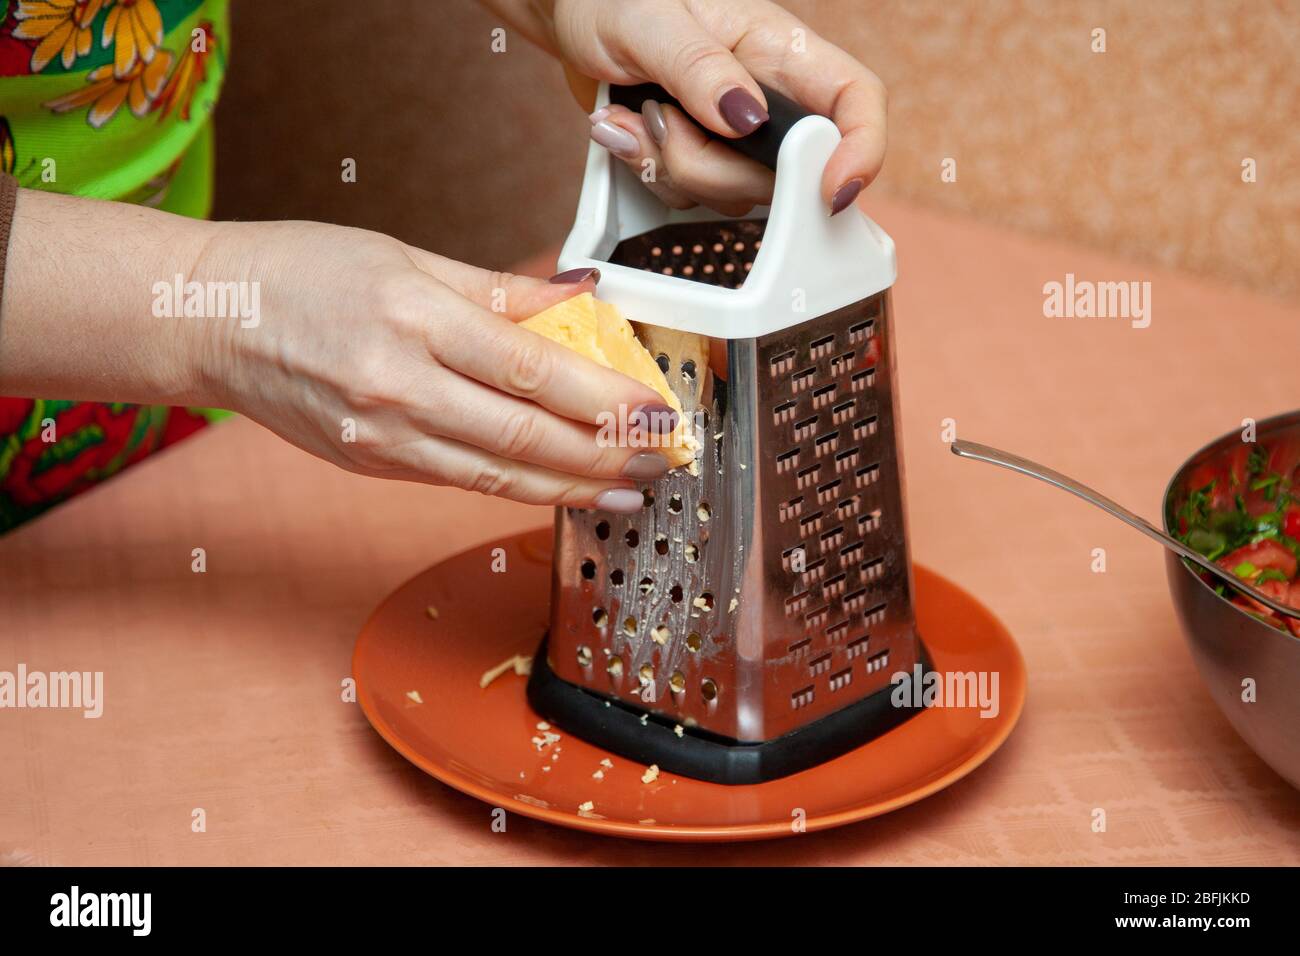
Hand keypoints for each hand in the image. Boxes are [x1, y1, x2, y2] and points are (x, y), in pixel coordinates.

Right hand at [190, 220, 677, 512]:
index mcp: (415, 320)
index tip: (656, 410)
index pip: (534, 370)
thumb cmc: (303, 274)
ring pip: (501, 478)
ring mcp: (384, 438)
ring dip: (576, 489)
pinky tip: (564, 489)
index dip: (606, 399)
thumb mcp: (408, 257)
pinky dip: (523, 491)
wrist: (210, 321)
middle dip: (608, 455)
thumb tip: (583, 296)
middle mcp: (399, 389)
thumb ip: (502, 288)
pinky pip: (465, 482)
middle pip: (527, 439)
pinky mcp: (376, 466)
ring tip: (631, 490)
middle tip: (663, 458)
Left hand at [548, 0, 885, 215]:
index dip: (860, 150)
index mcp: (780, 51)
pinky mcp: (703, 161)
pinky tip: (630, 131)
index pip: (855, 101)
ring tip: (637, 113)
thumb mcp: (653, 23)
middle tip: (661, 120)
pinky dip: (652, 175)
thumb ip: (700, 69)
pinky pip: (693, 200)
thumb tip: (747, 119)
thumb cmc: (616, 0)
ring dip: (673, 168)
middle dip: (714, 169)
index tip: (829, 191)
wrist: (574, 18)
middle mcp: (769, 99)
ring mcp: (736, 138)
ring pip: (734, 197)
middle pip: (784, 175)